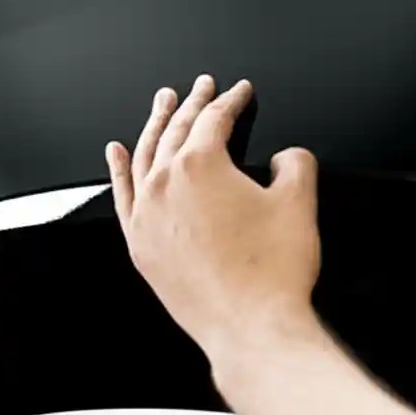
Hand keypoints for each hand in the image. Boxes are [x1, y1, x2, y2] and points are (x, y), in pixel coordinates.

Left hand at [104, 76, 320, 361]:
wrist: (251, 328)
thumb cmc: (271, 273)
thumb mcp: (299, 203)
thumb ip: (295, 162)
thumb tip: (286, 157)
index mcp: (199, 166)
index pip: (214, 120)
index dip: (231, 100)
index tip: (239, 91)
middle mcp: (163, 185)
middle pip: (175, 131)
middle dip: (191, 104)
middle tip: (200, 86)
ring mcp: (145, 215)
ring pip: (144, 156)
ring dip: (154, 125)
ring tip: (162, 102)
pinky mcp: (139, 244)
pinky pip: (122, 196)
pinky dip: (118, 170)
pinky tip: (116, 153)